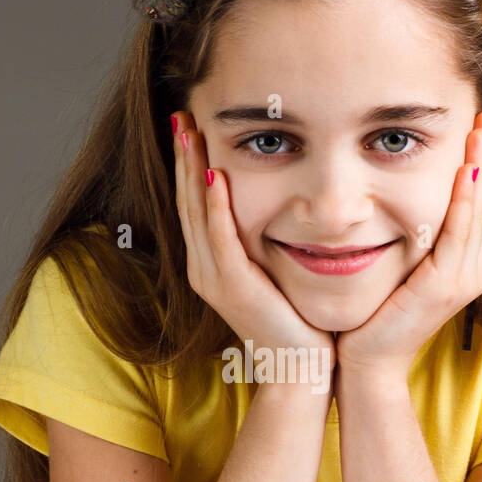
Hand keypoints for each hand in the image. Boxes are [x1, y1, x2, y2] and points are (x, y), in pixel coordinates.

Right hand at [172, 112, 337, 383]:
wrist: (299, 369)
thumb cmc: (296, 322)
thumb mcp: (275, 271)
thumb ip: (266, 241)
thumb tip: (281, 205)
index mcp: (211, 263)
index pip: (194, 202)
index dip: (189, 162)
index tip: (191, 124)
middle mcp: (203, 268)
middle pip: (187, 199)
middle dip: (184, 155)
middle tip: (182, 112)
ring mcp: (214, 277)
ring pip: (196, 212)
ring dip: (192, 168)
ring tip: (189, 130)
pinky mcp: (234, 286)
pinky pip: (221, 238)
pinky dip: (216, 207)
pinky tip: (214, 177)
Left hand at [335, 109, 481, 381]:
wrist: (365, 362)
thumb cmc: (372, 316)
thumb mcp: (396, 266)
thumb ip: (407, 236)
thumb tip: (394, 196)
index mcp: (462, 264)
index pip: (474, 202)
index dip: (479, 162)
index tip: (478, 123)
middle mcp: (471, 270)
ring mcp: (462, 279)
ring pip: (476, 211)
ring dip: (480, 166)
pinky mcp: (444, 286)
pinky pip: (458, 233)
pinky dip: (463, 200)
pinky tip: (467, 170)